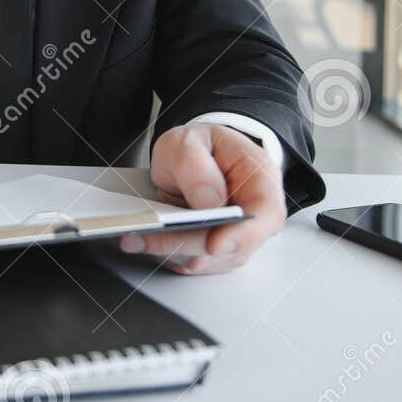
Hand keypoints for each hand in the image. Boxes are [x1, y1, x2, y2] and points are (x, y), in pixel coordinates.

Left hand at [119, 123, 286, 274]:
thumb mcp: (189, 140)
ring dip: (174, 252)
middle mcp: (255, 213)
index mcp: (260, 178)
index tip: (214, 244)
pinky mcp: (216, 250)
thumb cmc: (200, 147)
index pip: (265, 214)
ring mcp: (238, 235)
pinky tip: (144, 241)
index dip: (243, 235)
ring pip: (212, 260)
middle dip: (191, 245)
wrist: (195, 155)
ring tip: (137, 239)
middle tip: (151, 237)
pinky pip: (196, 261)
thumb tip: (209, 200)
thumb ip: (196, 164)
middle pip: (234, 245)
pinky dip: (169, 254)